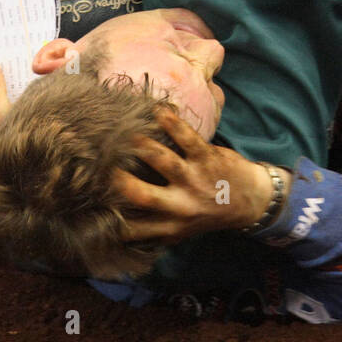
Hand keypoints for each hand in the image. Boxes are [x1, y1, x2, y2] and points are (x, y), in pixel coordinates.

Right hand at [115, 109, 276, 244]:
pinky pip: (186, 136)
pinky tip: (156, 111)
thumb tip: (116, 229)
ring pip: (161, 159)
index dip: (108, 220)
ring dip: (140, 144)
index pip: (132, 230)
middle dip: (118, 179)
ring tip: (123, 133)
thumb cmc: (209, 213)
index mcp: (170, 227)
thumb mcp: (181, 230)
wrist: (251, 202)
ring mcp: (194, 179)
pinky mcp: (207, 157)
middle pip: (141, 195)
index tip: (90, 205)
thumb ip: (153, 229)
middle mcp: (180, 206)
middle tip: (99, 163)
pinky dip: (170, 121)